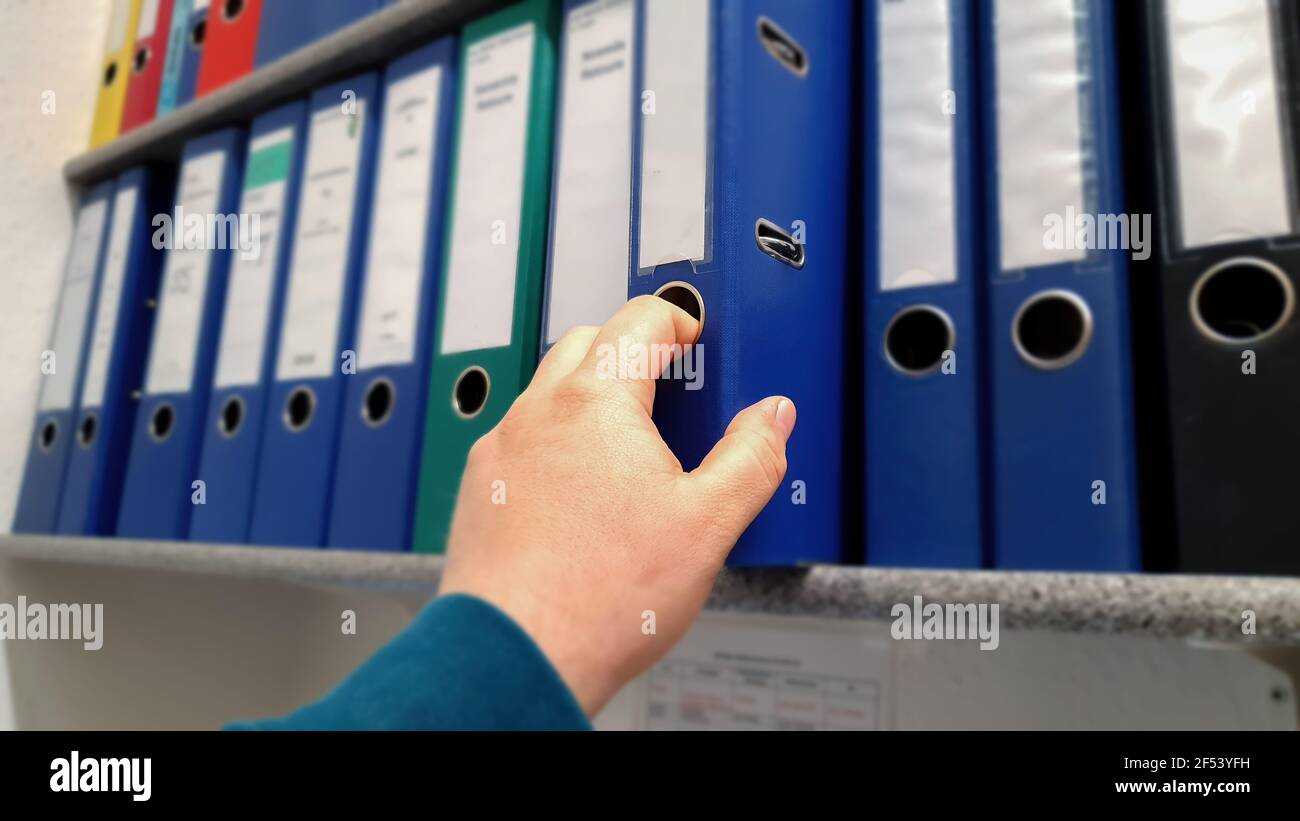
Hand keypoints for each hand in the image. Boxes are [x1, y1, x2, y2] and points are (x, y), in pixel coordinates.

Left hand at [437, 295, 795, 715]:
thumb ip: (751, 458)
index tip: (694, 334)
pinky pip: (522, 440)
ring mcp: (500, 451)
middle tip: (670, 379)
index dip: (680, 318)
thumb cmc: (599, 597)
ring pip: (549, 391)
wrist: (518, 655)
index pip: (640, 319)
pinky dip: (556, 441)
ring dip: (590, 394)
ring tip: (630, 441)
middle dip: (632, 347)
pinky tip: (582, 490)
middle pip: (588, 342)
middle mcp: (537, 413)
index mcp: (596, 402)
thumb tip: (771, 419)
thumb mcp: (707, 524)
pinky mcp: (479, 491)